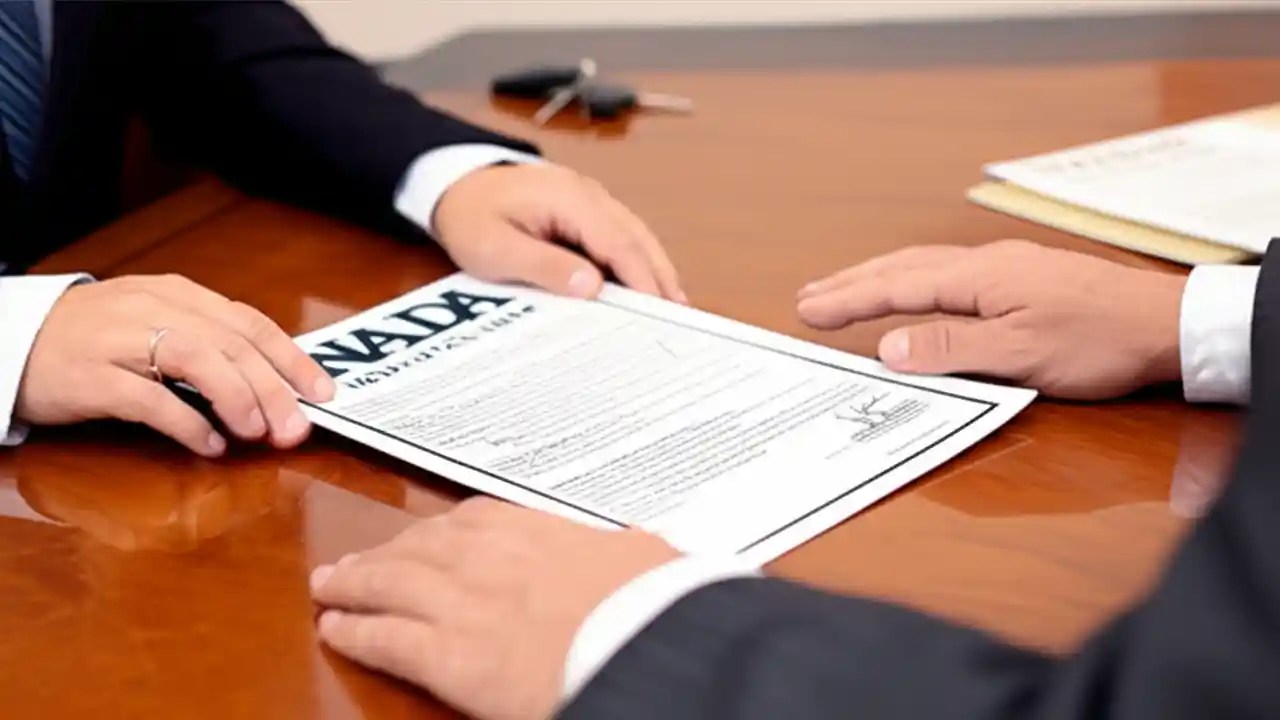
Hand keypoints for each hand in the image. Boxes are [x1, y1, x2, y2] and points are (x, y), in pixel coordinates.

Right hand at [17, 275, 334, 455]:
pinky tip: (209, 444)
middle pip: (231, 344)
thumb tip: (272, 385)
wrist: (11, 339)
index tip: (323, 392)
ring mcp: (120, 340)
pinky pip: (148, 398)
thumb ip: (208, 346)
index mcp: (177, 295)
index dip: (291, 358)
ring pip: (196, 359)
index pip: (249, 323)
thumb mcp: (155, 327)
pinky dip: (186, 422)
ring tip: (259, 432)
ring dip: (238, 397)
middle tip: (298, 427)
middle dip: (273, 388)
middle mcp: (153, 309)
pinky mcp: (91, 376)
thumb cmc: (94, 339)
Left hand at [310, 498, 679, 719]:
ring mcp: (461, 602)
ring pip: (388, 584)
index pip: (472, 520)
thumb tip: (642, 544)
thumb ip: (628, 548)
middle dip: (383, 554)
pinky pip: (385, 639)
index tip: (425, 536)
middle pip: (418, 547)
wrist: (644, 643)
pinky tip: (334, 631)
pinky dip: (355, 632)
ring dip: (353, 584)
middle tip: (356, 561)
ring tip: (330, 587)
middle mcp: (487, 556)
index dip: (438, 532)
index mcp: (535, 528)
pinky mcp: (446, 656)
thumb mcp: (647, 558)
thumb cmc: (654, 603)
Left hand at [433, 163, 685, 302]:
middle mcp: (588, 195)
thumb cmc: (470, 215)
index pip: (617, 241)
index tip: (659, 309)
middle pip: (636, 238)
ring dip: (654, 269)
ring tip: (673, 307)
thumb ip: (543, 265)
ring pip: (634, 235)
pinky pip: (620, 235)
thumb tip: (592, 286)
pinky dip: (638, 261)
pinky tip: (645, 285)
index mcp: (569, 199)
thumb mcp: (495, 249)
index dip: (642, 277)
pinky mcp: (586, 211)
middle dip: (659, 276)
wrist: (454, 182)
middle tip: (679, 317)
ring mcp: (590, 200)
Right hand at [796, 240, 1186, 399]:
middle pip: (904, 268)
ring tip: (845, 289)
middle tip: (808, 296)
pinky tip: (914, 290)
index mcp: (980, 278)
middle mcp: (987, 264)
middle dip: (852, 282)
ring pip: (926, 266)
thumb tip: (888, 346)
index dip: (849, 299)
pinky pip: (949, 272)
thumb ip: (951, 350)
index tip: (808, 309)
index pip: (898, 287)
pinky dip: (914, 279)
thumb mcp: (1021, 356)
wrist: (1169, 324)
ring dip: (880, 277)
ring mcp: (1007, 268)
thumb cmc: (1099, 340)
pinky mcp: (1023, 279)